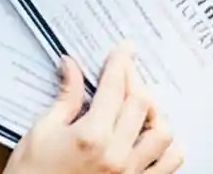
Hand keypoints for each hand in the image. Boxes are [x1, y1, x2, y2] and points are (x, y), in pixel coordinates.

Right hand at [5, 44, 182, 173]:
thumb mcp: (42, 131)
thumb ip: (66, 98)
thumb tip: (72, 67)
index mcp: (91, 138)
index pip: (114, 88)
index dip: (120, 62)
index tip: (124, 49)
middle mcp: (116, 156)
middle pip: (141, 103)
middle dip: (135, 78)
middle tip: (126, 68)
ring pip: (163, 132)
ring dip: (156, 110)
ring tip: (141, 101)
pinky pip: (169, 164)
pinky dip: (170, 145)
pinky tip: (156, 134)